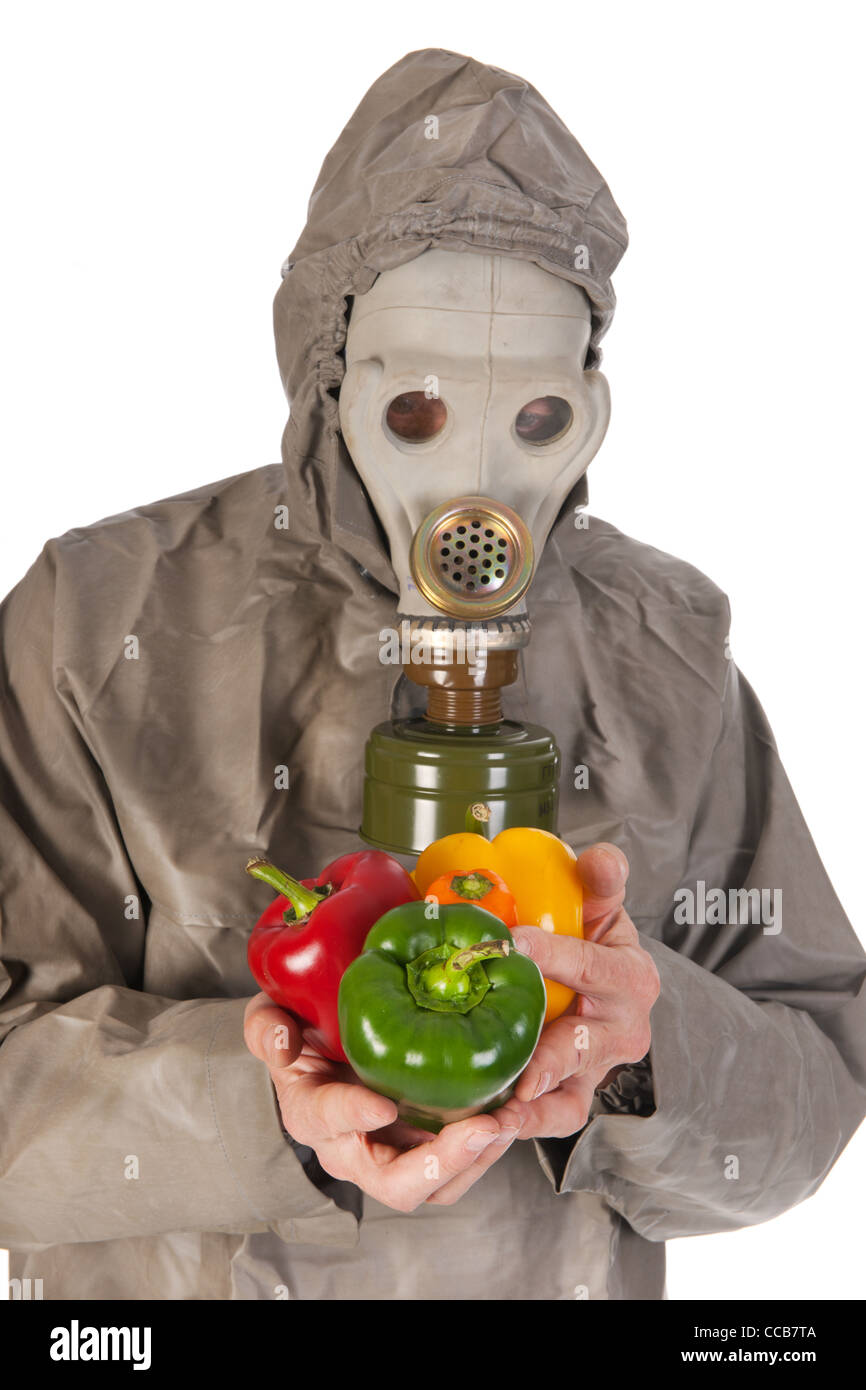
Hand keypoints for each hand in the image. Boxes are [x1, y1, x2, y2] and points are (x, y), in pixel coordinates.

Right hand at [243, 993, 521, 1210]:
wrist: (326, 1047)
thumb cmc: (300, 1034)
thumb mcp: (272, 1018)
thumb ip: (267, 1028)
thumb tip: (283, 1046)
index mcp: (312, 1114)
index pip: (327, 1122)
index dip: (352, 1116)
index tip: (381, 1103)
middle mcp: (353, 1149)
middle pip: (396, 1183)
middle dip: (443, 1162)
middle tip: (482, 1128)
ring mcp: (394, 1154)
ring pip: (438, 1185)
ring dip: (479, 1158)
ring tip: (510, 1118)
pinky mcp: (426, 1146)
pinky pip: (459, 1165)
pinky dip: (489, 1144)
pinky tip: (512, 1109)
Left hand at [494, 842, 659, 1140]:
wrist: (596, 984)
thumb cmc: (592, 940)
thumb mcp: (601, 903)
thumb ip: (603, 878)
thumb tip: (602, 859)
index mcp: (631, 977)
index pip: (594, 966)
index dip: (554, 955)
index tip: (512, 945)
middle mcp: (622, 1030)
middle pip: (586, 1044)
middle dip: (550, 1053)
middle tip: (516, 1059)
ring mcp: (596, 1069)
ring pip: (571, 1094)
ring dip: (536, 1106)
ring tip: (501, 1110)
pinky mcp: (572, 1095)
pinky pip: (554, 1117)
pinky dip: (525, 1128)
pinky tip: (488, 1125)